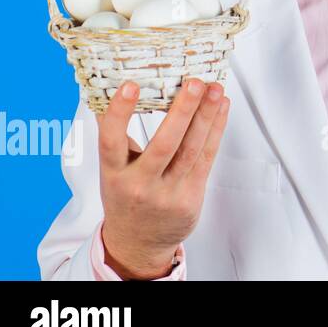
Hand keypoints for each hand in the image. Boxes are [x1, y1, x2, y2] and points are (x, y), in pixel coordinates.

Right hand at [95, 77, 230, 279]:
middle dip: (182, 111)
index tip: (130, 85)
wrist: (138, 244)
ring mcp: (168, 193)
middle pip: (164, 144)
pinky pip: (206, 158)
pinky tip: (222, 108)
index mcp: (114, 175)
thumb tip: (105, 93)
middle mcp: (140, 185)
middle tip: (194, 82)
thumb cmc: (126, 196)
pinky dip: (216, 130)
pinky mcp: (191, 197)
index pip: (111, 142)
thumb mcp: (112, 170)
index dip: (119, 113)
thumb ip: (113, 136)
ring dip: (207, 116)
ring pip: (191, 150)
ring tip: (215, 89)